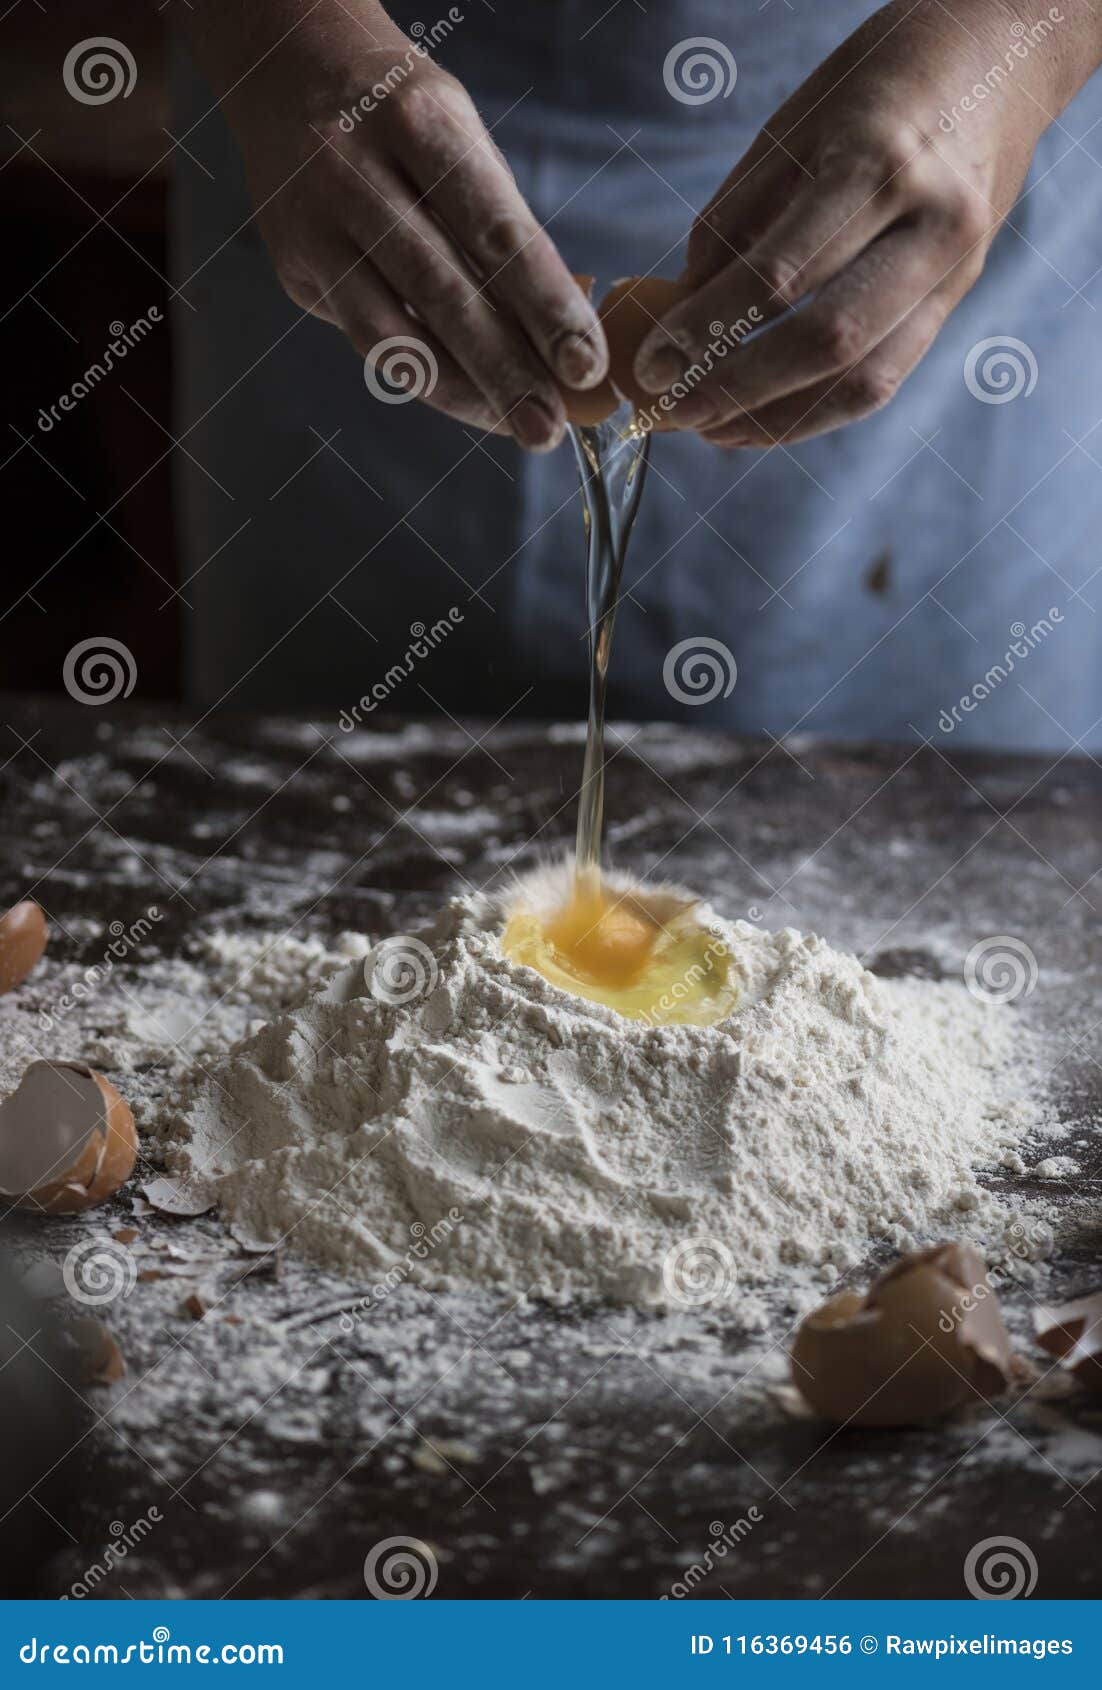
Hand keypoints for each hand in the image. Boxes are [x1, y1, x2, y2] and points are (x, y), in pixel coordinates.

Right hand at [186, 2, 606, 449]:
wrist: (288, 71)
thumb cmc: (403, 117)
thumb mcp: (461, 135)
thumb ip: (501, 225)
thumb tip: (558, 332)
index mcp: (419, 122)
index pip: (494, 229)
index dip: (545, 304)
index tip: (586, 365)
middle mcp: (356, 172)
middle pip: (443, 291)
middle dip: (506, 370)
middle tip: (551, 428)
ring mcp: (316, 226)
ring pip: (394, 335)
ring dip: (464, 392)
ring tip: (519, 426)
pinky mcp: (295, 268)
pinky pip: (370, 339)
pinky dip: (426, 376)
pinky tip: (471, 397)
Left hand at [634, 0, 1088, 446]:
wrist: (995, 65)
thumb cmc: (872, 87)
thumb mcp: (789, 130)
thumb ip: (733, 225)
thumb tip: (680, 318)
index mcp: (879, 164)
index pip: (780, 275)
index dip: (706, 330)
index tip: (650, 364)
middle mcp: (931, 225)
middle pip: (829, 340)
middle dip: (737, 389)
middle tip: (671, 412)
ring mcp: (953, 272)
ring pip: (863, 381)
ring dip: (775, 420)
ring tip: (708, 431)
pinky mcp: (953, 303)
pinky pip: (882, 380)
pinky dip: (813, 413)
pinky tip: (756, 421)